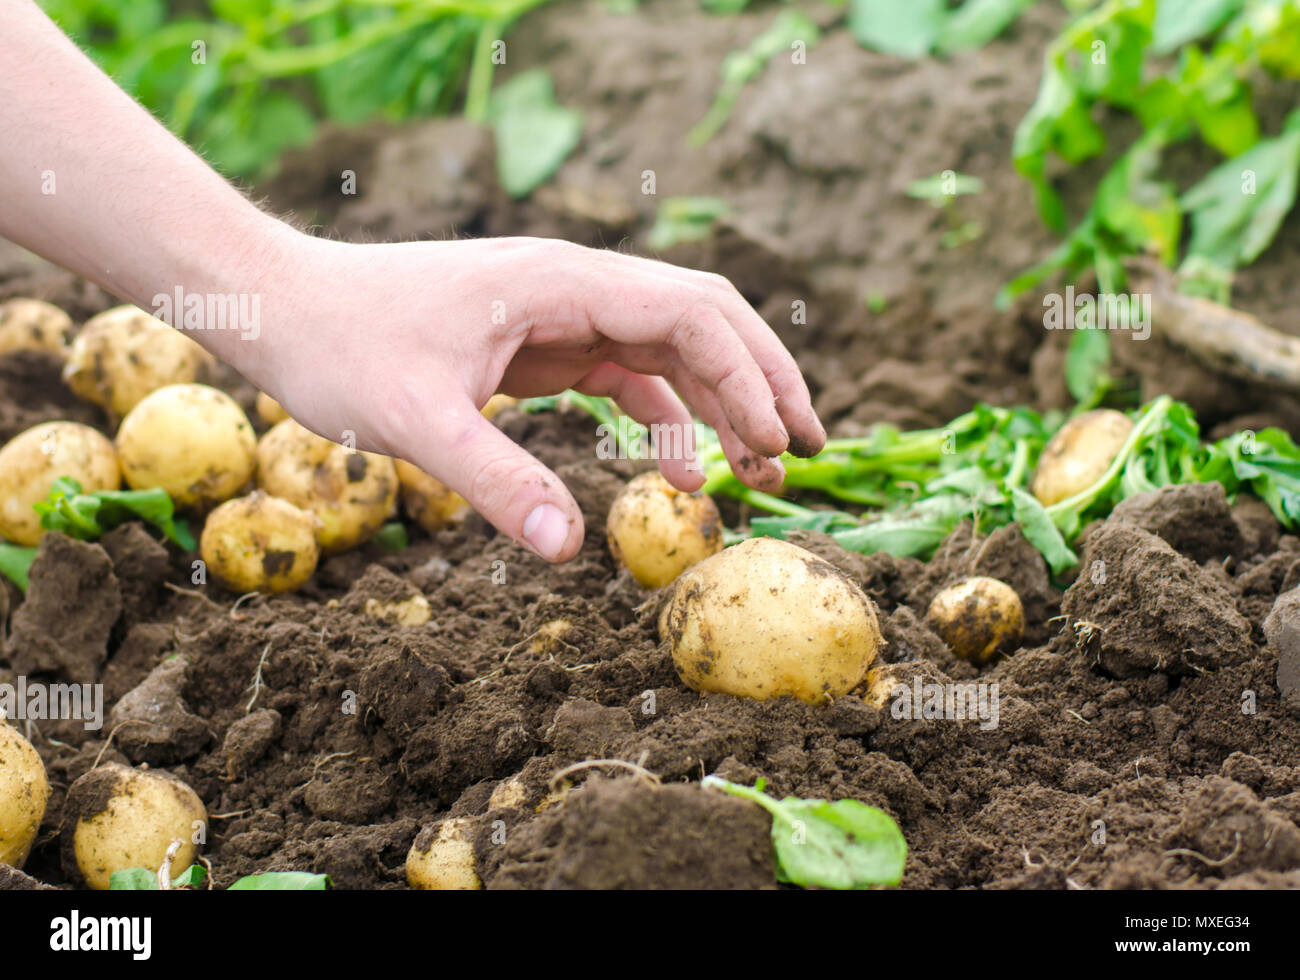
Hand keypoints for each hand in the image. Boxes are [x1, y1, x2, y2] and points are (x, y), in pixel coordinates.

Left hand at [243, 234, 826, 561]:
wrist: (280, 305)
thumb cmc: (338, 345)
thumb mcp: (413, 419)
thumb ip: (493, 478)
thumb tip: (567, 550)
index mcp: (561, 281)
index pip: (690, 314)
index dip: (748, 376)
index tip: (783, 443)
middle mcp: (574, 286)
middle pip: (702, 319)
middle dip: (759, 381)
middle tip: (803, 451)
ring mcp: (560, 313)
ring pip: (671, 348)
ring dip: (719, 405)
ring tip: (756, 473)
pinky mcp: (541, 343)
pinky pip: (627, 374)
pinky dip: (665, 419)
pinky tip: (676, 472)